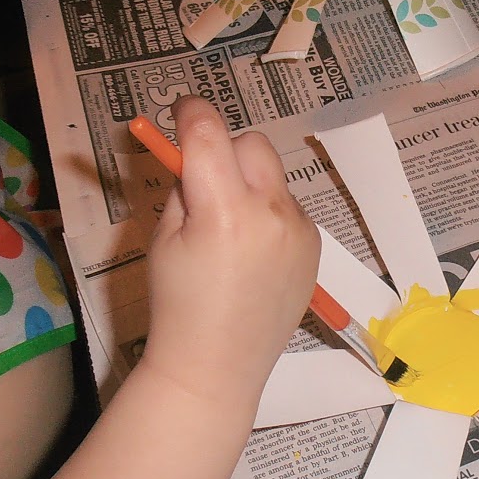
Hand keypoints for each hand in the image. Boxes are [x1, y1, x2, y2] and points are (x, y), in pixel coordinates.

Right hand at [141, 95, 319, 404]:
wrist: (217, 367)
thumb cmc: (178, 304)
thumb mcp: (163, 239)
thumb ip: (182, 187)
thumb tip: (192, 152)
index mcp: (223, 210)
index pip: (209, 132)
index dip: (191, 112)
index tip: (181, 111)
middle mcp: (270, 213)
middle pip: (252, 143)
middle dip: (226, 149)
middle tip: (204, 178)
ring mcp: (299, 230)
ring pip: (273, 176)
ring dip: (250, 184)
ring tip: (229, 230)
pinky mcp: (314, 245)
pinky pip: (290, 207)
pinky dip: (270, 214)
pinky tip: (252, 253)